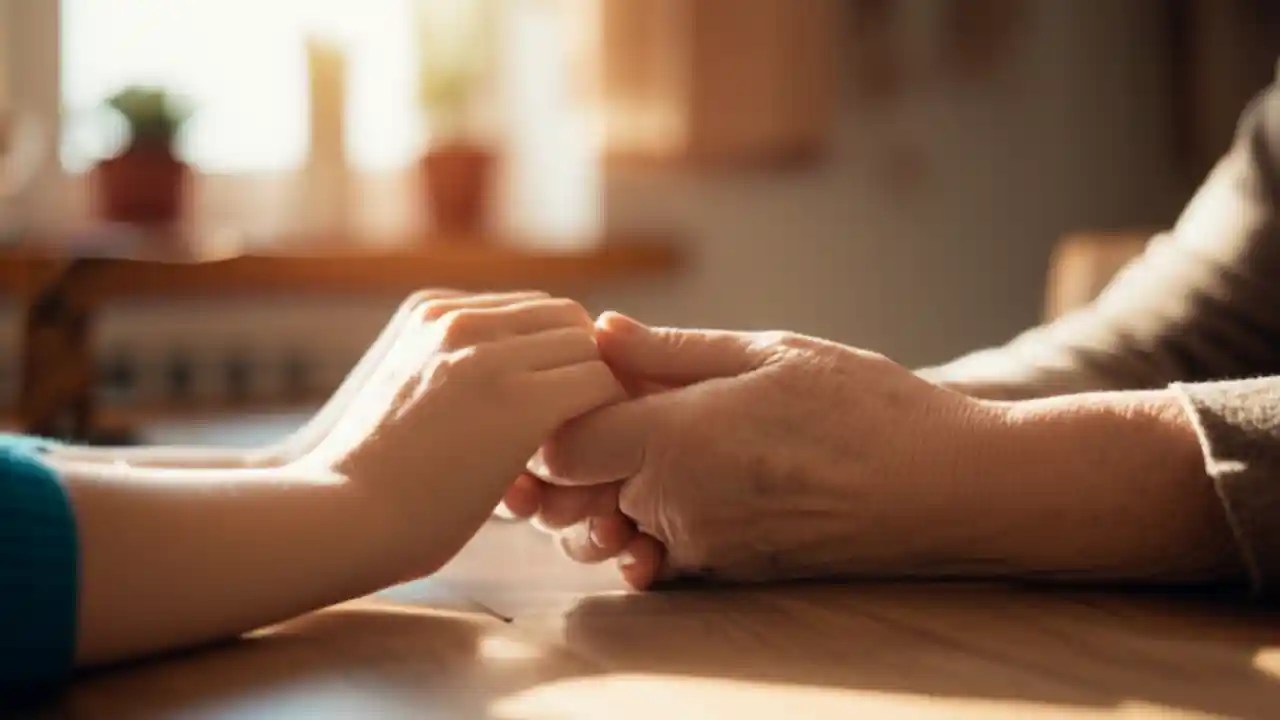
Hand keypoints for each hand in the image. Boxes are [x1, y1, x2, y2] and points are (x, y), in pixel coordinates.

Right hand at [299, 295, 624, 577]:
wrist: (336, 516)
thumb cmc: (362, 479)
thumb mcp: (400, 394)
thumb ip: (446, 373)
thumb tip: (491, 394)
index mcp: (432, 310)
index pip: (532, 310)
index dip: (554, 355)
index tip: (557, 402)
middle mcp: (462, 318)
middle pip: (568, 319)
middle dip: (581, 364)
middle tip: (582, 421)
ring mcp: (491, 356)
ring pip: (591, 348)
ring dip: (596, 392)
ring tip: (585, 443)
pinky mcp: (520, 401)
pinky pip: (600, 385)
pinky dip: (606, 418)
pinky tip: (589, 460)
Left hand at [518, 313, 1007, 587]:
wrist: (944, 489)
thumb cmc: (866, 408)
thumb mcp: (768, 353)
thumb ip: (671, 351)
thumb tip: (603, 332)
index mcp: (675, 441)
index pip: (561, 444)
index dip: (562, 413)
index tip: (593, 384)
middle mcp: (674, 507)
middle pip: (576, 491)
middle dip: (581, 455)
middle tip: (625, 409)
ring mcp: (700, 550)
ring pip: (613, 526)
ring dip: (614, 493)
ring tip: (663, 445)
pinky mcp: (727, 575)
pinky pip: (660, 556)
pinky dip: (654, 528)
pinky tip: (693, 489)